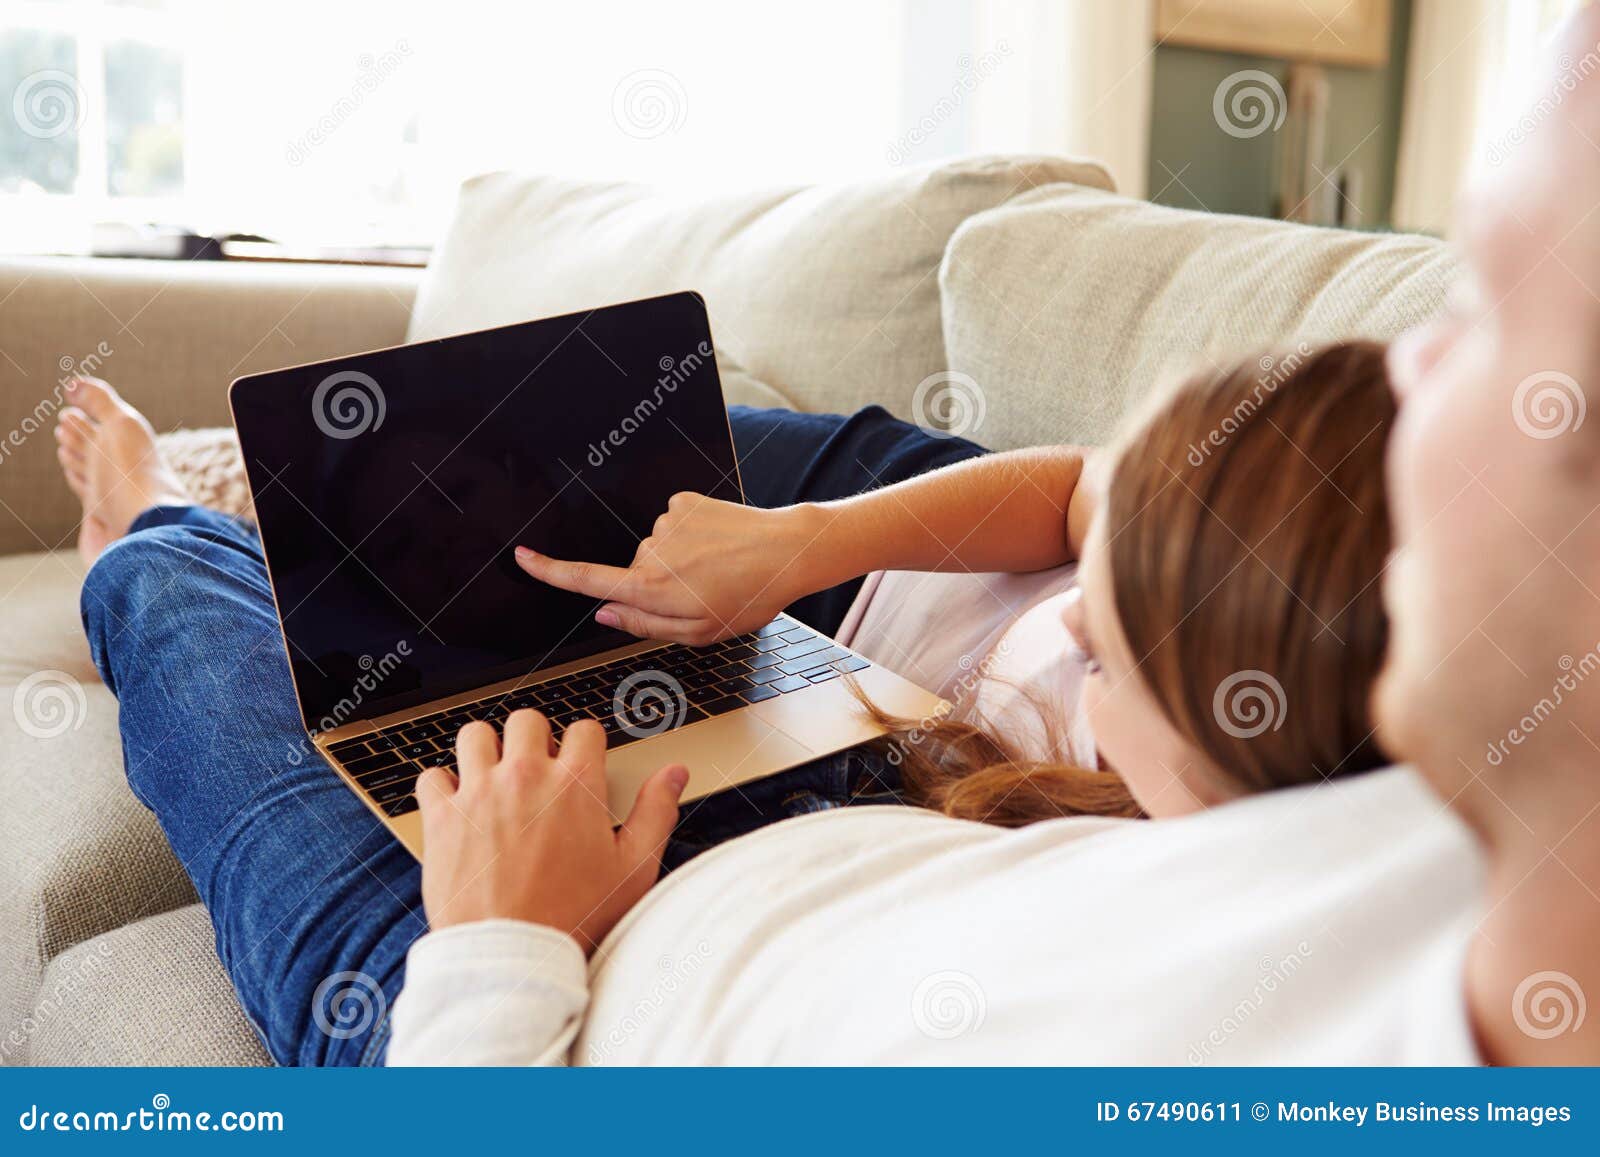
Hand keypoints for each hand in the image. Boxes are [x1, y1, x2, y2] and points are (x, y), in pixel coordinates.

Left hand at [416, 711, 687, 951]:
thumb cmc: (574, 917)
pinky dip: (442, 785)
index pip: (583, 729)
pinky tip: (457, 804)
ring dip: (486, 750)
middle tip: (537, 769)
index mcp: (575, 784)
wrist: (513, 957)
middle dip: (534, 738)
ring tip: (494, 776)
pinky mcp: (442, 818)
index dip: (586, 746)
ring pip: (475, 735)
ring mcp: (479, 794)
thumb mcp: (632, 869)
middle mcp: (525, 777)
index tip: (580, 765)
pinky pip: (431, 776)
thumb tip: (673, 774)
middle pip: (527, 720)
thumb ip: (655, 813)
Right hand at [514, 492, 830, 644]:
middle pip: (633, 573)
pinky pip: (675, 524)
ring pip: (657, 550)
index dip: (550, 570)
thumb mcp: (698, 633)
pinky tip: (721, 544)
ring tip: (721, 569)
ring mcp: (666, 523)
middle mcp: (650, 553)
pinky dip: (692, 536)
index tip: (522, 557)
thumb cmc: (749, 598)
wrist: (789, 551)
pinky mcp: (683, 502)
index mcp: (651, 591)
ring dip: (681, 561)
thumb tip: (606, 613)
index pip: (586, 580)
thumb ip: (646, 626)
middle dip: (658, 586)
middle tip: (705, 594)